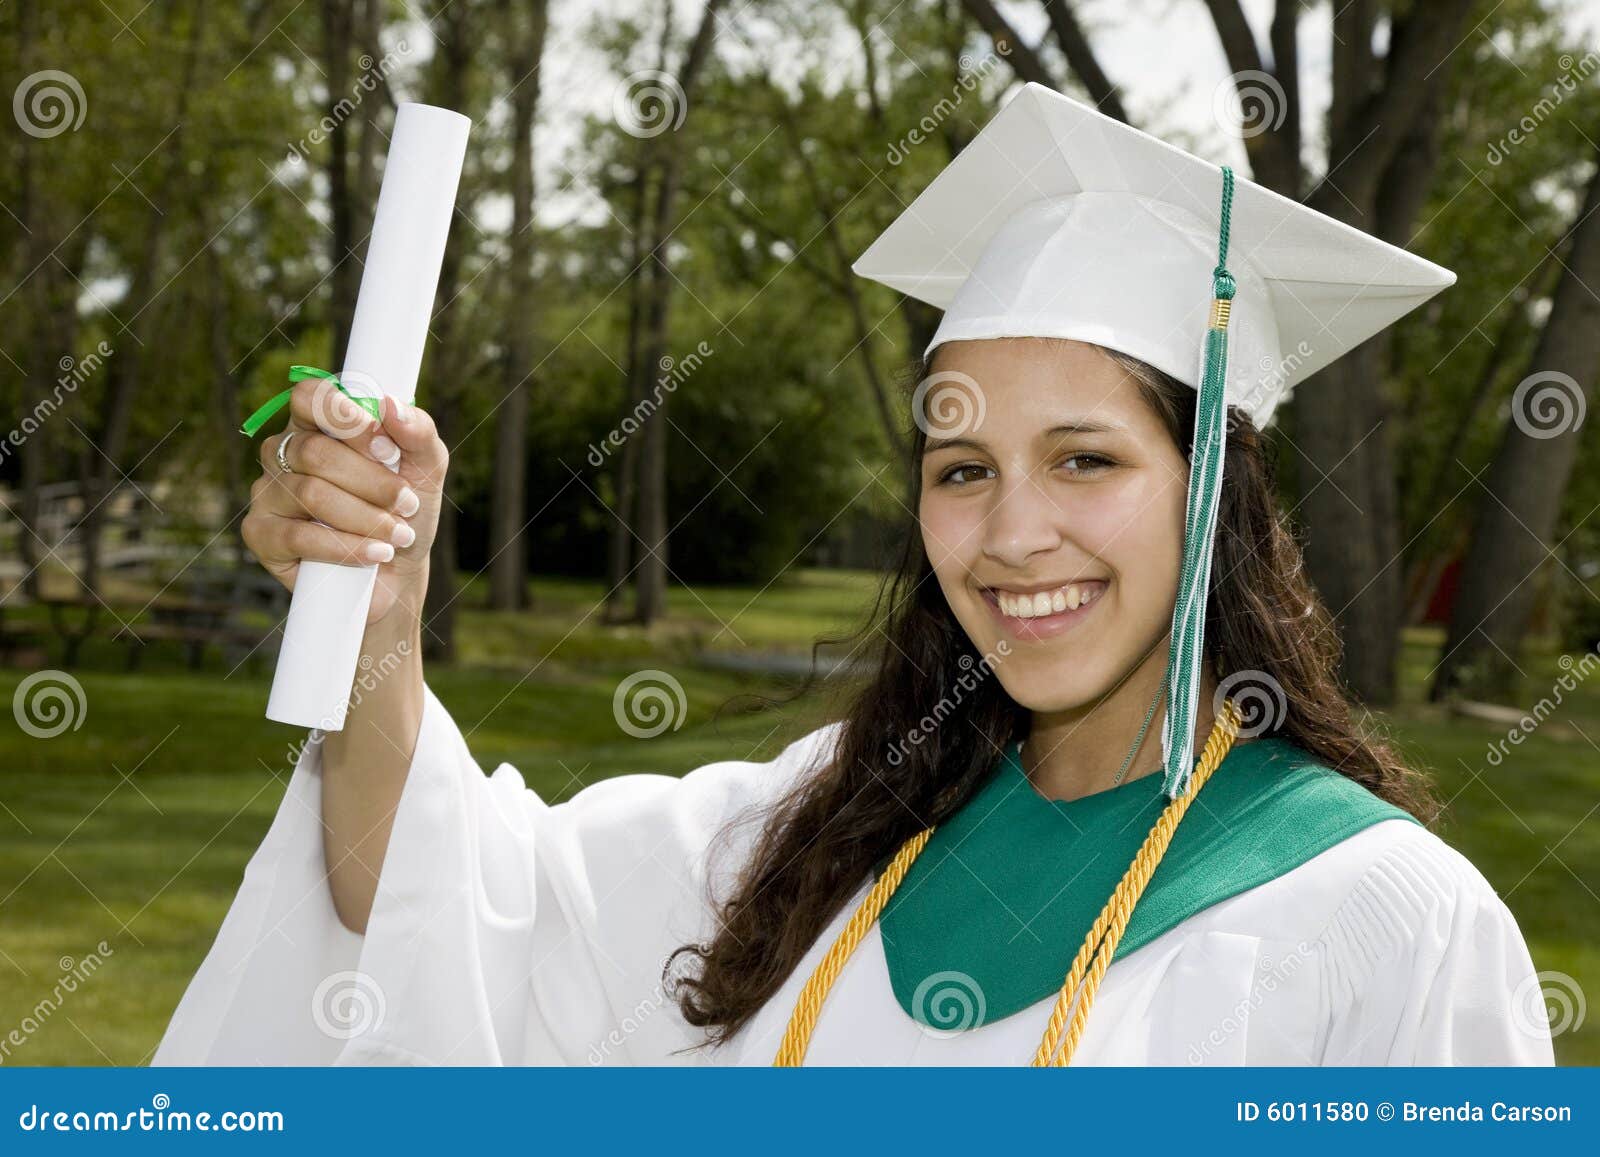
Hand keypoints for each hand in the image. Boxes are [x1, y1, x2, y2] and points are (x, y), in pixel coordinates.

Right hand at [242, 375, 448, 623]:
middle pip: (315, 451)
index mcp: (317, 424)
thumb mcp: (426, 468)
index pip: (309, 397)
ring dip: (366, 517)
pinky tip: (376, 554)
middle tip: (407, 503)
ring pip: (310, 494)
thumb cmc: (406, 510)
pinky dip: (346, 546)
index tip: (386, 448)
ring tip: (399, 535)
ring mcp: (268, 493)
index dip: (344, 417)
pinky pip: (297, 537)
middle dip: (372, 481)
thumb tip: (390, 404)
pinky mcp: (261, 535)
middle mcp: (284, 453)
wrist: (398, 572)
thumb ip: (417, 431)